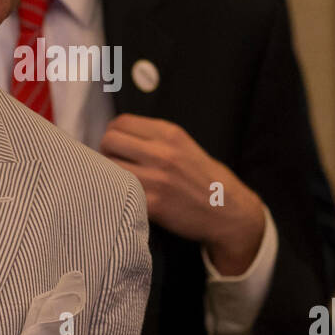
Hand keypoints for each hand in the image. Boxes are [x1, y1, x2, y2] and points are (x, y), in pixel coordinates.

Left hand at [98, 114, 265, 274]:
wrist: (229, 212)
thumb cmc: (203, 179)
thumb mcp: (184, 146)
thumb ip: (153, 137)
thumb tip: (115, 134)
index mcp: (169, 134)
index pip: (120, 122)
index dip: (113, 133)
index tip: (117, 146)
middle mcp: (162, 153)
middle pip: (109, 140)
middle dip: (106, 152)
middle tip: (114, 165)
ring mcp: (157, 178)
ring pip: (108, 166)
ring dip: (106, 174)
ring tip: (118, 182)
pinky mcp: (154, 204)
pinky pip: (118, 192)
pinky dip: (116, 195)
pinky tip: (125, 198)